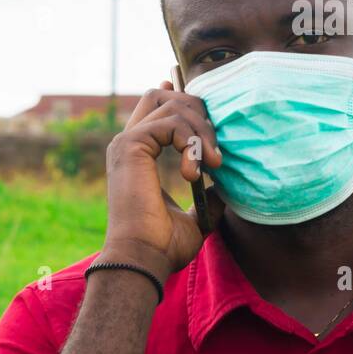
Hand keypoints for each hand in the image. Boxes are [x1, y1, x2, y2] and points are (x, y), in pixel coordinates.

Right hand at [101, 81, 223, 283]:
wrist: (145, 259)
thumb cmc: (164, 245)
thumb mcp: (195, 218)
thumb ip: (208, 198)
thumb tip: (225, 189)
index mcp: (138, 155)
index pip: (154, 107)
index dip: (177, 94)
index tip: (198, 98)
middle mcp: (129, 143)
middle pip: (164, 96)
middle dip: (199, 113)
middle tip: (216, 154)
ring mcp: (127, 142)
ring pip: (171, 104)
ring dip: (201, 130)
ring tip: (212, 165)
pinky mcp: (131, 144)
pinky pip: (170, 121)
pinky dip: (191, 141)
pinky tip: (195, 171)